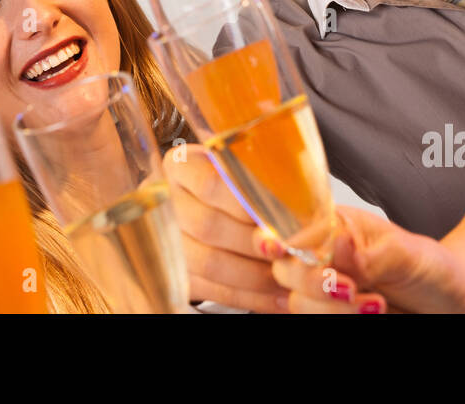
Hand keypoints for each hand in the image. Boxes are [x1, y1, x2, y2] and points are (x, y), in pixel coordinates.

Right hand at [163, 143, 288, 312]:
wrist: (201, 203)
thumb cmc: (234, 183)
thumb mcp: (242, 167)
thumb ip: (261, 182)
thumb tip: (299, 212)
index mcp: (181, 165)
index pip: (211, 183)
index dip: (247, 204)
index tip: (280, 217)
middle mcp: (165, 201)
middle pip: (208, 226)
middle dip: (254, 244)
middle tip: (289, 251)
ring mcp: (166, 239)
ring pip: (209, 263)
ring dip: (255, 276)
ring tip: (287, 278)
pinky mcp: (176, 272)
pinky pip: (211, 290)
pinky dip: (249, 298)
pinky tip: (277, 299)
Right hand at [260, 206, 464, 313]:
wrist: (453, 304)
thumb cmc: (431, 268)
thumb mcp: (407, 253)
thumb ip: (368, 253)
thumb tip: (336, 241)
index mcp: (332, 227)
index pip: (288, 229)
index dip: (276, 241)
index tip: (278, 249)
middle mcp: (321, 257)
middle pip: (284, 271)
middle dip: (314, 284)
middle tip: (353, 288)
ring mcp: (321, 291)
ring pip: (297, 304)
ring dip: (331, 309)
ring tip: (376, 305)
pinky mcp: (328, 314)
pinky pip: (313, 320)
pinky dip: (337, 319)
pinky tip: (372, 314)